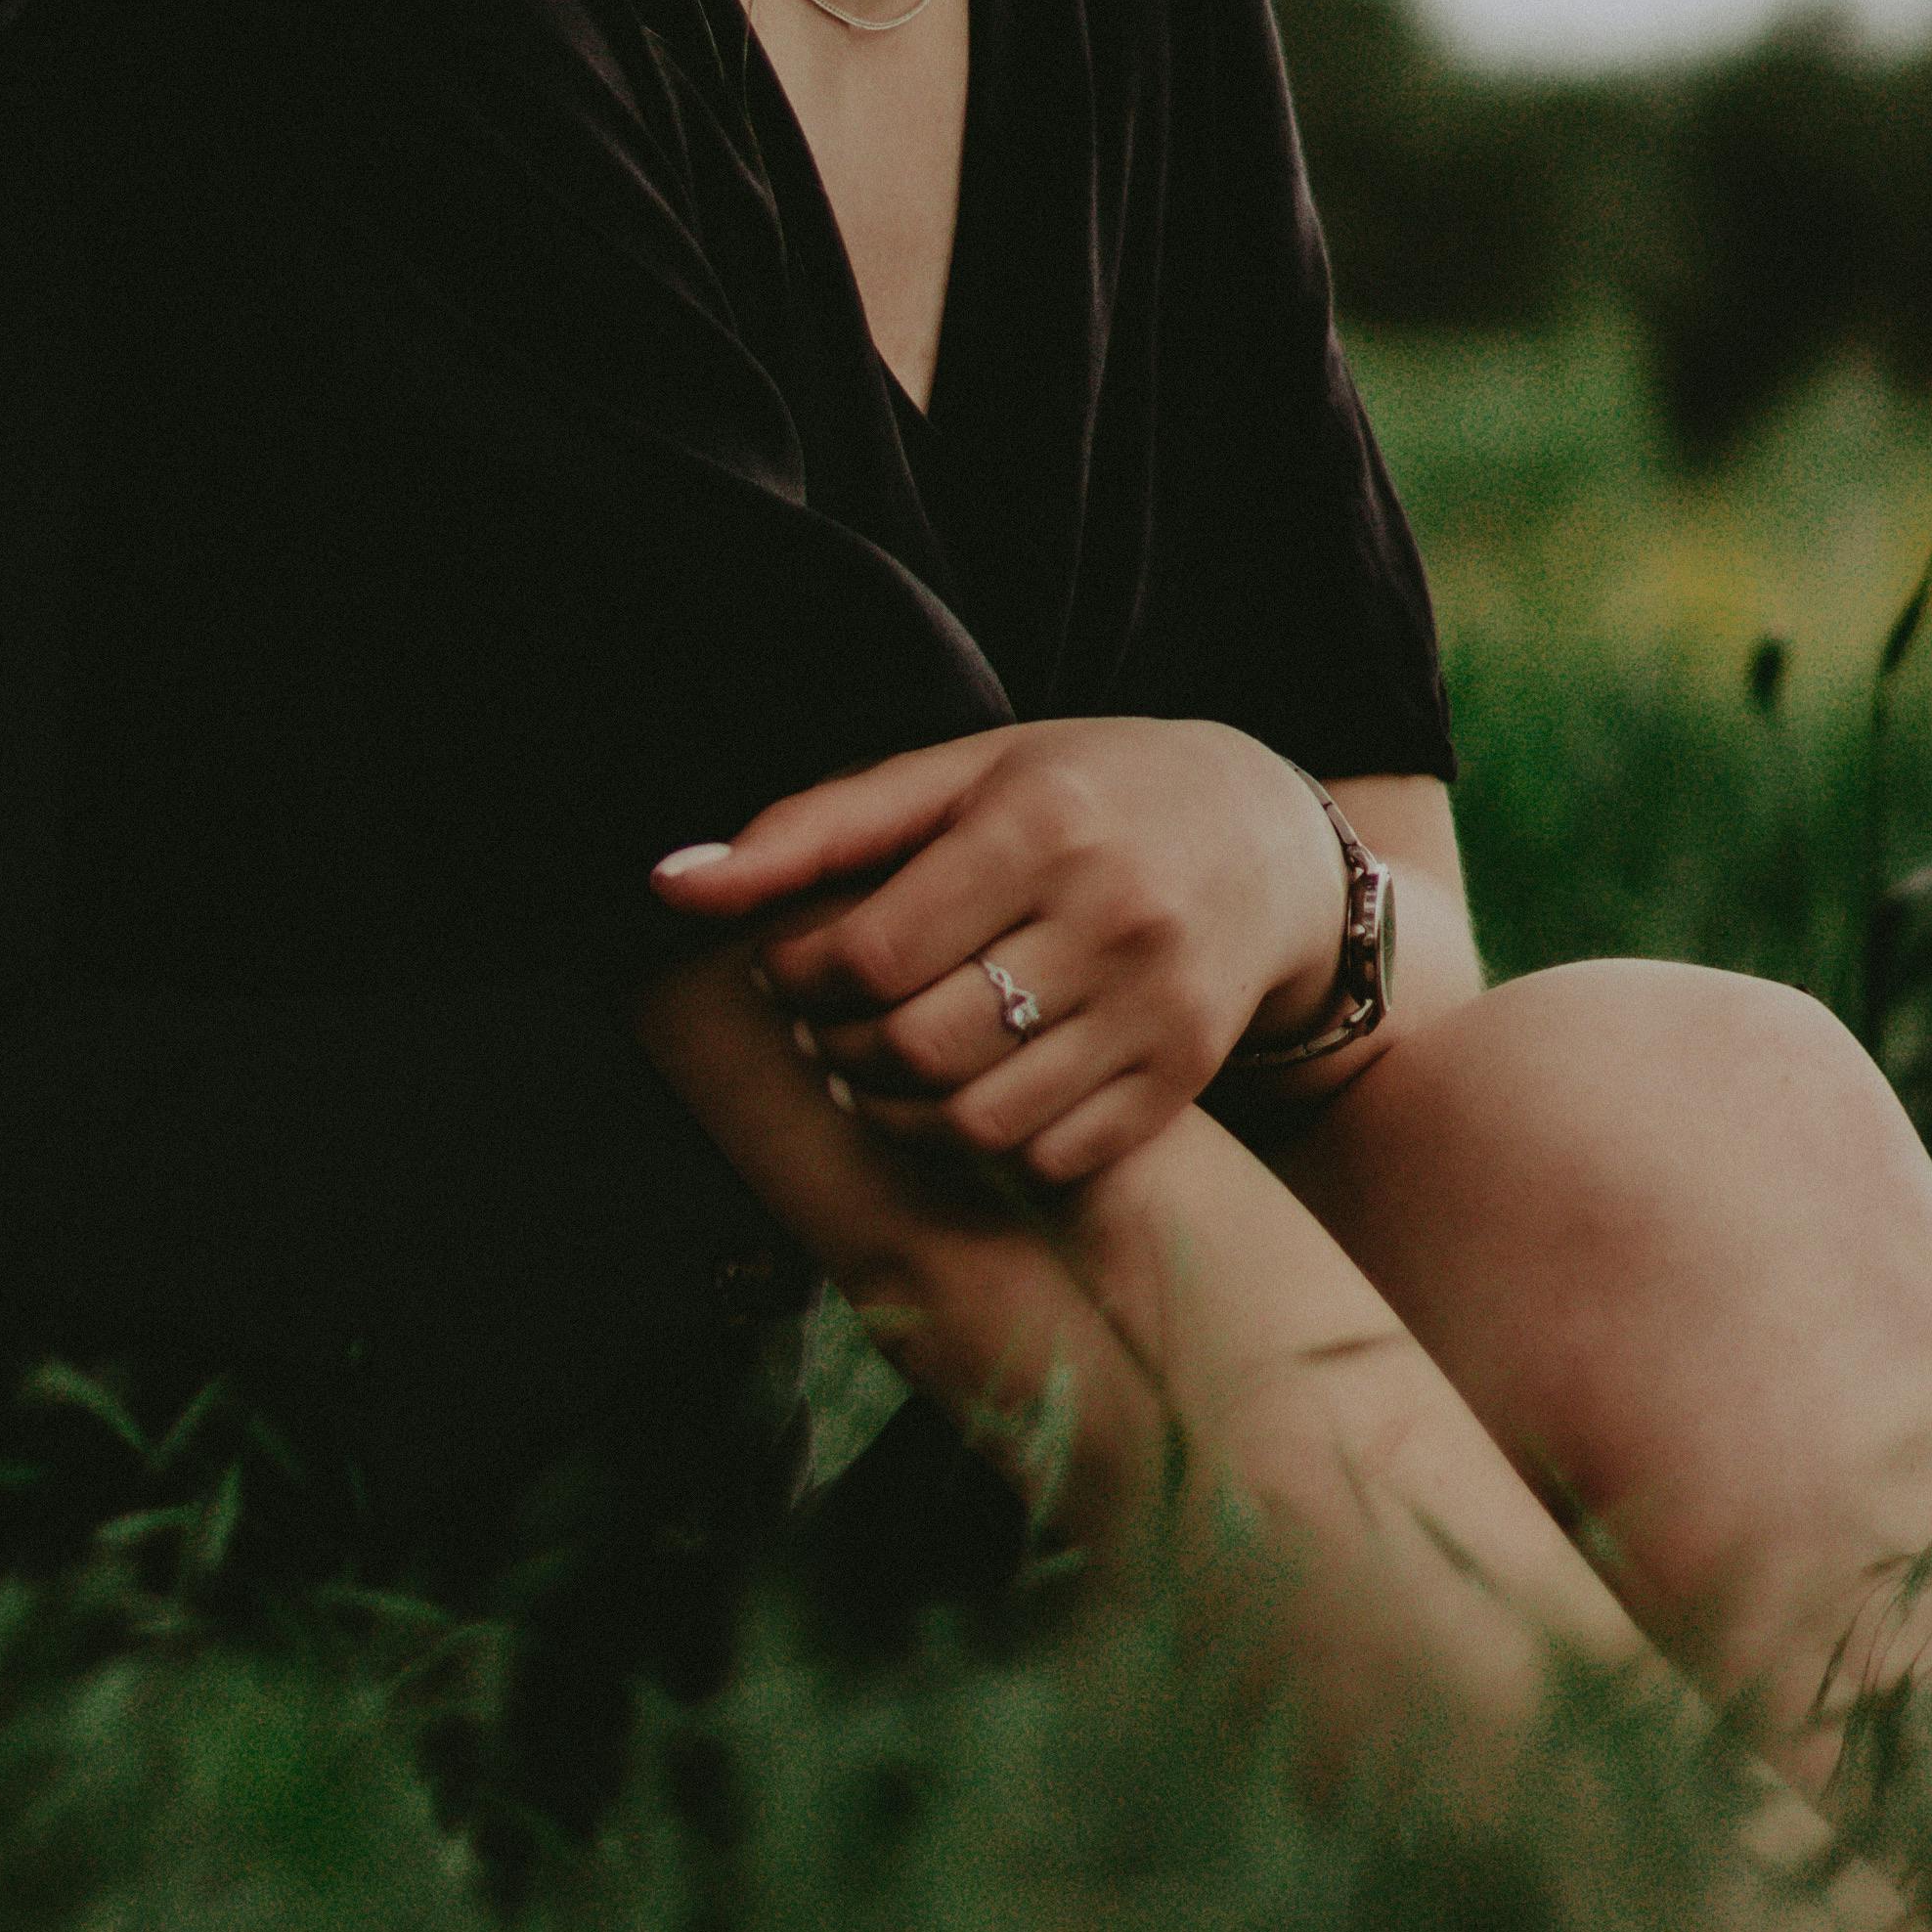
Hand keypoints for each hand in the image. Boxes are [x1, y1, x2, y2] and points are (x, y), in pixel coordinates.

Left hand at [646, 720, 1352, 1197]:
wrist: (1262, 841)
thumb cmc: (1082, 794)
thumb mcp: (959, 773)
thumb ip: (814, 828)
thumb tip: (669, 884)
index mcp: (1043, 824)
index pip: (872, 951)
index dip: (799, 977)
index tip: (787, 966)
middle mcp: (1112, 917)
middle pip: (919, 1044)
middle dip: (839, 1052)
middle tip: (825, 1029)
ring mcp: (1157, 1008)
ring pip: (979, 1120)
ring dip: (896, 1114)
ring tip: (876, 1072)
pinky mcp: (1183, 1076)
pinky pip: (1052, 1158)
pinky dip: (984, 1147)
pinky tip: (962, 1097)